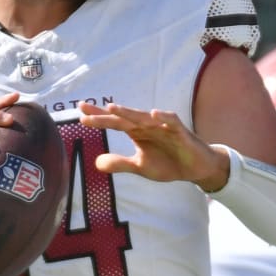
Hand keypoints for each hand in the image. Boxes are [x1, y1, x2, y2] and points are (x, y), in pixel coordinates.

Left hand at [78, 102, 227, 190]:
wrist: (196, 168)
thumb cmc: (168, 163)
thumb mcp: (141, 167)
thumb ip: (120, 164)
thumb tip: (96, 163)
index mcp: (137, 132)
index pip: (114, 122)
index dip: (98, 118)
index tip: (79, 113)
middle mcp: (147, 125)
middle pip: (123, 117)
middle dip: (105, 114)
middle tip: (85, 110)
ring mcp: (163, 126)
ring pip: (144, 117)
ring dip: (129, 112)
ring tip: (112, 107)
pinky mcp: (180, 131)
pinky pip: (172, 122)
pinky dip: (164, 118)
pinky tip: (155, 114)